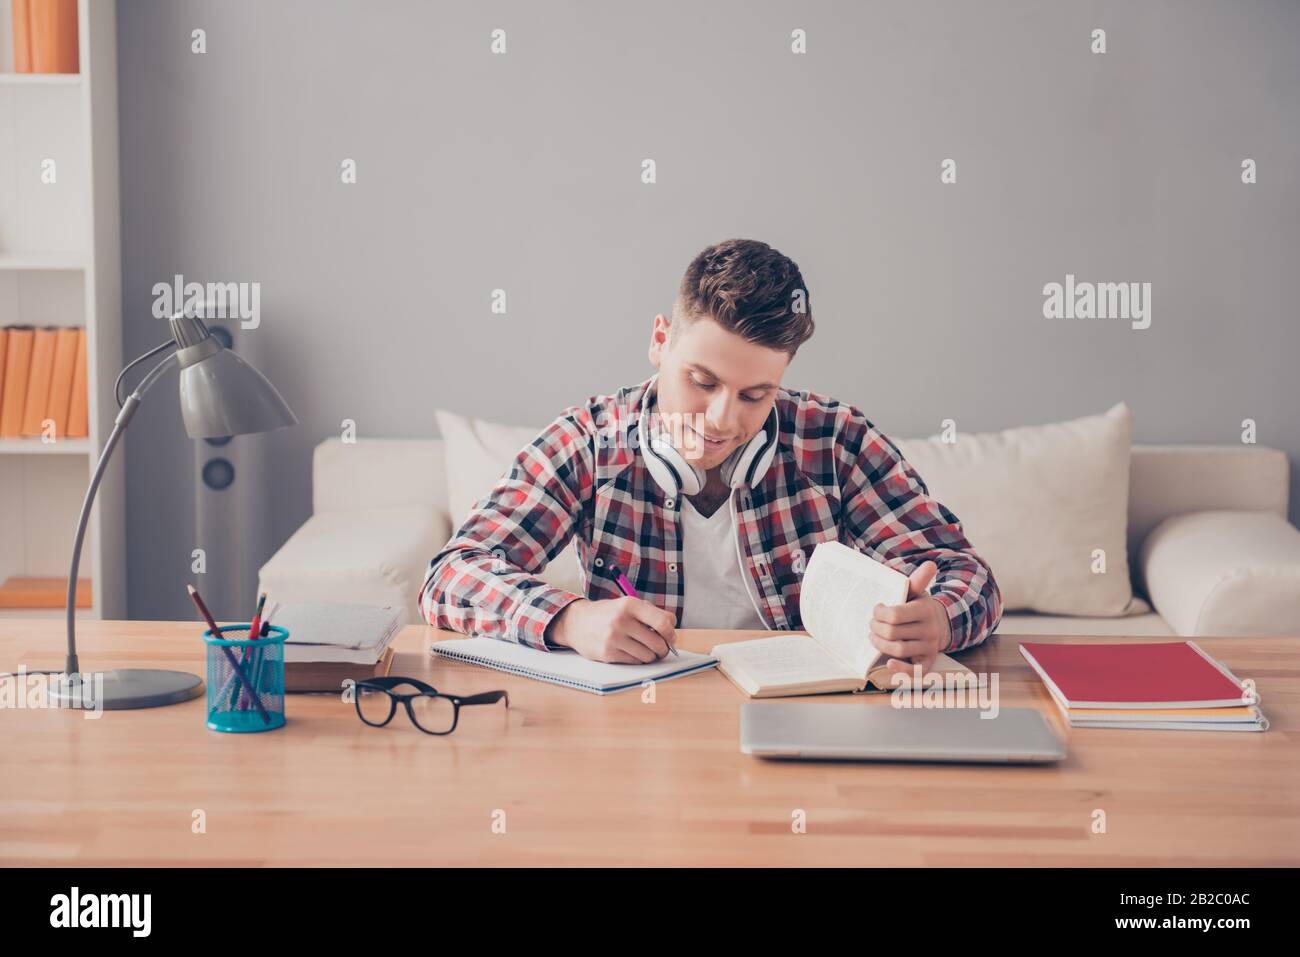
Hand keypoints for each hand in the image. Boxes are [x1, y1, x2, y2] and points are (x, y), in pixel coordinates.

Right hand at [545, 597, 676, 662]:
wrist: (577, 622)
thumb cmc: (609, 614)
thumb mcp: (628, 605)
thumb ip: (651, 615)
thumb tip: (672, 634)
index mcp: (630, 604)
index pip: (663, 622)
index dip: (671, 633)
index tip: (670, 637)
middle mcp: (622, 620)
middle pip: (658, 643)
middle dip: (663, 648)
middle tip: (661, 648)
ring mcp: (614, 638)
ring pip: (648, 656)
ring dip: (651, 656)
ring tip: (645, 650)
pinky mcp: (608, 653)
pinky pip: (635, 662)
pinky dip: (637, 659)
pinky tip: (631, 652)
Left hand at [868, 561, 952, 678]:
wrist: (939, 624)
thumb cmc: (919, 607)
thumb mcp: (918, 592)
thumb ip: (918, 580)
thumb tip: (930, 564)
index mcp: (925, 610)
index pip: (894, 615)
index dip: (878, 613)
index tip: (876, 609)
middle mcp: (930, 630)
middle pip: (892, 633)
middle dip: (875, 628)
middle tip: (871, 624)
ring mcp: (930, 648)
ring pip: (898, 650)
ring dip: (879, 644)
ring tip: (874, 637)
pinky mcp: (928, 662)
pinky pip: (915, 671)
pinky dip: (901, 669)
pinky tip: (889, 663)